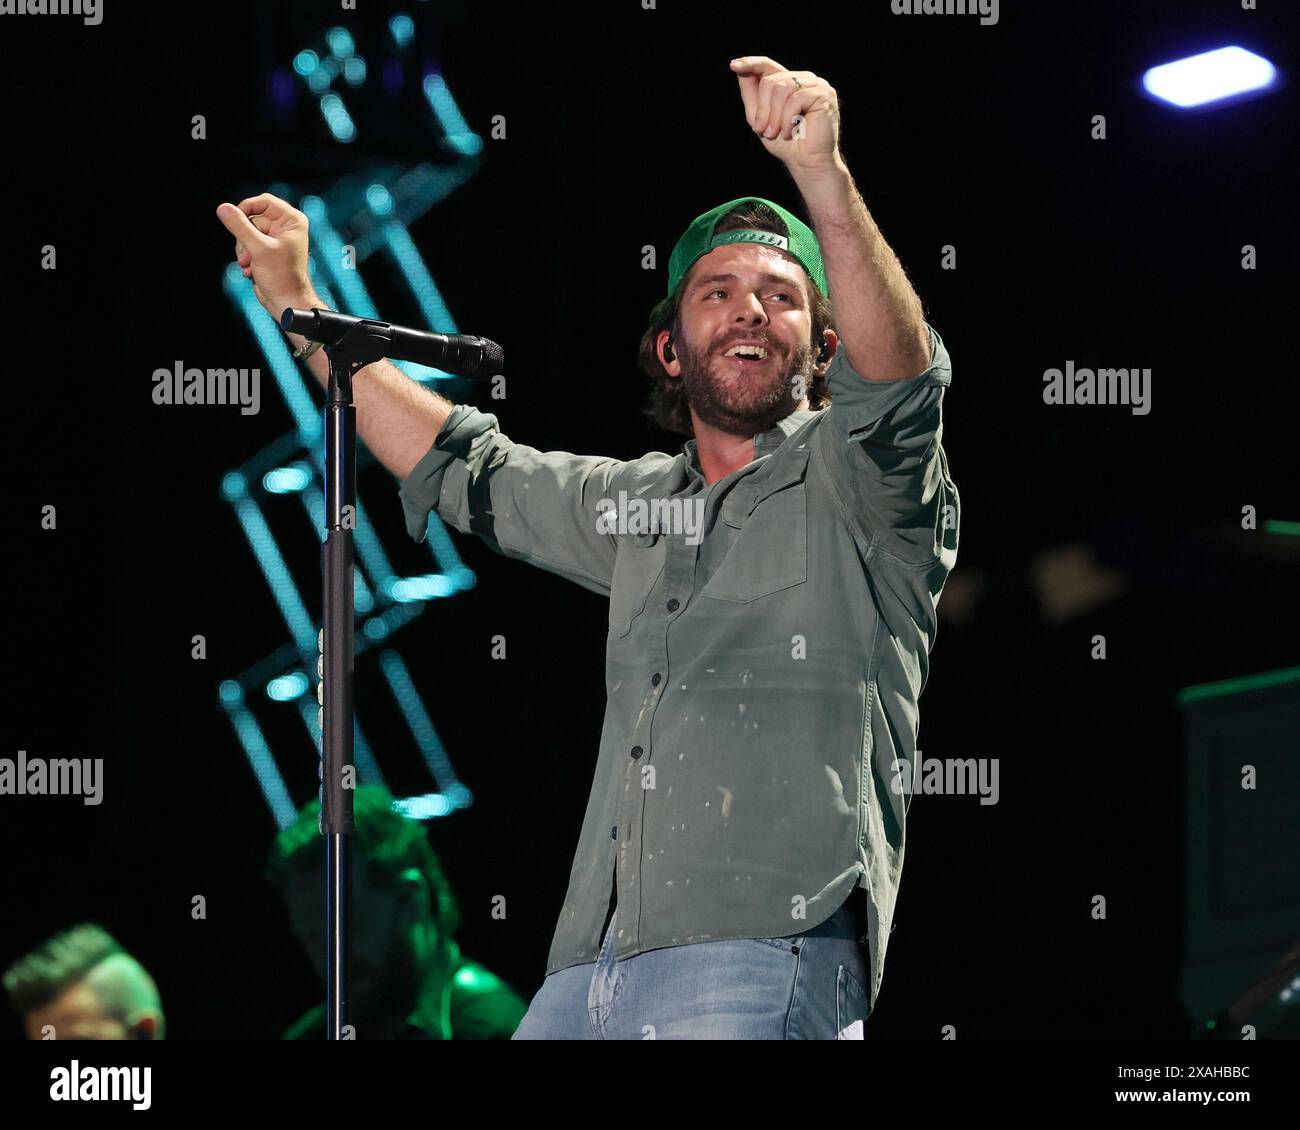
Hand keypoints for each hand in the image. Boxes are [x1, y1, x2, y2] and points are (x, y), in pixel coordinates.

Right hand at [215, 192, 313, 318]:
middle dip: (244, 237)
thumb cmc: (281, 277)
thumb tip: (223, 208)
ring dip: (243, 249)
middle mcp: (285, 227)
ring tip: (249, 263)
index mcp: (292, 221)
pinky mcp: (267, 250)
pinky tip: (250, 269)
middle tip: (247, 253)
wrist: (285, 302)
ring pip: (247, 232)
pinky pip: (248, 244)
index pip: (263, 202)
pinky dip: (246, 256)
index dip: (246, 208)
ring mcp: (276, 239)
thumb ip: (239, 226)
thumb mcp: (258, 248)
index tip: (233, 218)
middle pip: (252, 218)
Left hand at [729, 56, 841, 171]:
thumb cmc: (785, 143)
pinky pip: (796, 99)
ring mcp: (815, 85)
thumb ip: (751, 95)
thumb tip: (738, 68)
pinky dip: (788, 119)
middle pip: (770, 81)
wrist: (806, 162)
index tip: (733, 66)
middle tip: (762, 130)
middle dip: (762, 109)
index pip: (768, 66)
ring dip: (774, 116)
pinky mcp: (824, 94)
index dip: (751, 64)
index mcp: (789, 82)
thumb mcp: (760, 118)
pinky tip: (789, 132)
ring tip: (776, 133)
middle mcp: (803, 79)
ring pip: (782, 88)